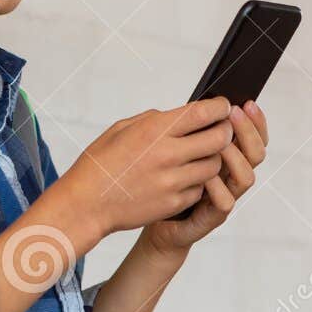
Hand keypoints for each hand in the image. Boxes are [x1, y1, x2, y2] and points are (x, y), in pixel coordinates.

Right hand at [55, 97, 233, 243]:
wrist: (86, 204)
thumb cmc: (100, 164)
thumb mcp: (122, 129)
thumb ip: (155, 119)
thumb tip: (183, 115)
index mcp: (153, 130)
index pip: (202, 113)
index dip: (220, 107)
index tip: (223, 106)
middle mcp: (167, 155)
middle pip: (218, 139)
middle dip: (225, 132)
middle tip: (222, 130)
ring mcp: (172, 182)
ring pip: (214, 166)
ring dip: (213, 158)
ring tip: (203, 154)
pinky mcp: (173, 203)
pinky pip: (200, 189)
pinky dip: (198, 182)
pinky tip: (187, 176)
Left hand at [143, 98, 267, 254]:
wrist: (149, 216)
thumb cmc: (163, 179)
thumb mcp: (176, 147)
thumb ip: (191, 130)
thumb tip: (199, 102)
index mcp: (226, 156)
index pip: (253, 137)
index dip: (255, 121)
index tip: (247, 102)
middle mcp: (230, 175)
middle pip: (256, 153)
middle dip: (248, 131)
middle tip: (234, 115)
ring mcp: (225, 195)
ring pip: (246, 177)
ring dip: (235, 157)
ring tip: (219, 144)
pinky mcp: (213, 215)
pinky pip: (226, 202)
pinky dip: (218, 189)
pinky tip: (205, 177)